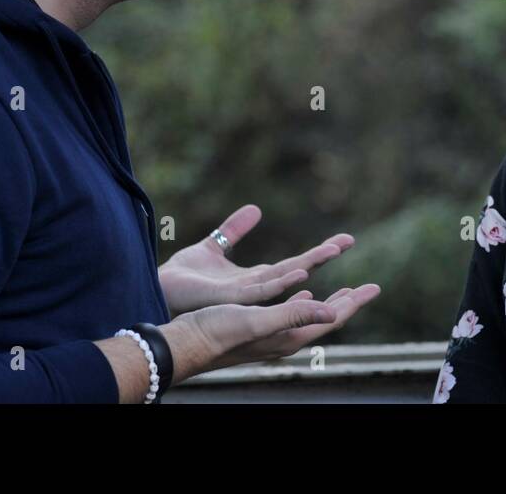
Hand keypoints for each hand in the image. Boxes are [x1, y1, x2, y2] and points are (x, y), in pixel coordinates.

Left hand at [158, 203, 355, 314]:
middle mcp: (256, 289)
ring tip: (332, 249)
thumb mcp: (212, 247)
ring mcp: (245, 296)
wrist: (157, 292)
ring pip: (285, 280)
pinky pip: (260, 290)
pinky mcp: (229, 298)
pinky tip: (300, 271)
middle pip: (297, 269)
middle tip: (349, 240)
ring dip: (310, 264)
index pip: (294, 264)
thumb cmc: (181, 277)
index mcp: (255, 279)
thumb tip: (256, 208)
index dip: (318, 252)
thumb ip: (234, 230)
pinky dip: (282, 281)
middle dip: (323, 255)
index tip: (344, 240)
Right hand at [184, 284, 381, 372]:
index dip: (354, 302)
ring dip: (327, 301)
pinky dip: (303, 301)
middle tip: (368, 289)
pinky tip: (300, 293)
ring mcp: (270, 335)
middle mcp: (283, 338)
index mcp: (289, 336)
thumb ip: (294, 315)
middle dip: (347, 302)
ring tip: (342, 292)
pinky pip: (290, 314)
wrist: (182, 344)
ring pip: (309, 315)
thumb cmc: (216, 332)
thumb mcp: (257, 321)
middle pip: (325, 318)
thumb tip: (332, 310)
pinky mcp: (255, 328)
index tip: (375, 287)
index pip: (331, 317)